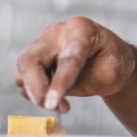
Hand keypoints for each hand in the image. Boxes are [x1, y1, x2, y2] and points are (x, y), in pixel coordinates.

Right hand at [13, 16, 136, 113]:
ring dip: (36, 94)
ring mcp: (43, 43)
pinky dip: (34, 93)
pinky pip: (23, 79)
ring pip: (22, 71)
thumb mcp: (110, 72)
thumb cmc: (113, 62)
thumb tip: (51, 97)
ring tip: (61, 105)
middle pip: (30, 60)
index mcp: (82, 29)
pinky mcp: (35, 57)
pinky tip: (54, 98)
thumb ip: (82, 81)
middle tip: (52, 106)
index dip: (60, 82)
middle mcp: (57, 32)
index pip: (68, 58)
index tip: (53, 103)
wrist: (110, 58)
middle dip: (36, 89)